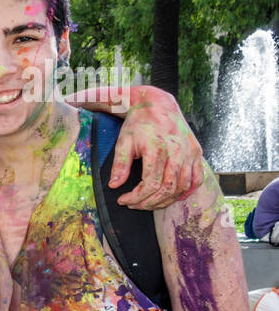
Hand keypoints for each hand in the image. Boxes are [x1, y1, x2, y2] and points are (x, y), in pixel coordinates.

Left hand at [83, 85, 203, 209]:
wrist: (158, 105)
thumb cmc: (139, 124)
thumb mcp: (123, 141)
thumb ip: (120, 164)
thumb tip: (114, 185)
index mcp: (158, 148)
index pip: (151, 184)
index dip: (136, 197)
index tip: (123, 200)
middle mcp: (178, 151)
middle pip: (168, 189)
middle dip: (149, 202)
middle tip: (134, 204)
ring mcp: (190, 153)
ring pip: (182, 187)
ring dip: (165, 200)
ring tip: (149, 202)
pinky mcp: (197, 153)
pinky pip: (196, 179)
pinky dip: (186, 192)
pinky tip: (172, 197)